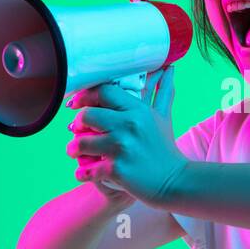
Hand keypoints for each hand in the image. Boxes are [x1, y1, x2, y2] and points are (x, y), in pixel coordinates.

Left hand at [65, 65, 186, 207]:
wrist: (175, 180)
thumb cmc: (165, 147)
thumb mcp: (163, 117)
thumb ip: (163, 92)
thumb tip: (169, 68)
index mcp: (138, 110)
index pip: (104, 92)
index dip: (85, 97)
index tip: (76, 104)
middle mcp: (129, 125)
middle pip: (88, 115)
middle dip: (76, 124)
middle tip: (75, 130)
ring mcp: (122, 148)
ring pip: (82, 142)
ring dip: (74, 148)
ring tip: (74, 151)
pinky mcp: (117, 169)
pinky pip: (88, 169)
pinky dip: (82, 173)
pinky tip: (82, 173)